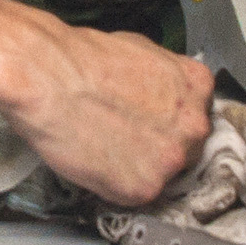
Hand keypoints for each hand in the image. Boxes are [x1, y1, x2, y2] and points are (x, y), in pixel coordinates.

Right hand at [2, 22, 214, 207]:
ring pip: (163, 175)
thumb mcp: (141, 50)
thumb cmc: (82, 60)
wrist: (49, 78)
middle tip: (126, 138)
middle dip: (160, 146)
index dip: (170, 122)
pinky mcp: (143, 188)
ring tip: (106, 148)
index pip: (196, 115)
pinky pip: (134, 194)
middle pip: (187, 148)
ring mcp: (171, 160)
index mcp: (197, 87)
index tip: (153, 125)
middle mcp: (193, 126)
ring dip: (140, 168)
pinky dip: (115, 185)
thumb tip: (159, 94)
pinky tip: (96, 161)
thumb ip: (164, 80)